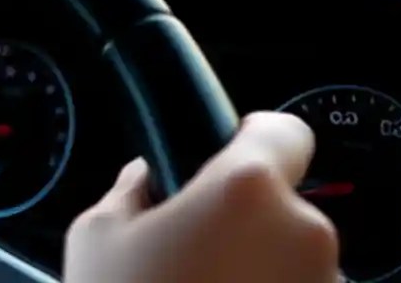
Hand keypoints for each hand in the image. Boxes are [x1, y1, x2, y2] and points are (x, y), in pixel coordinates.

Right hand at [64, 112, 339, 282]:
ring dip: (263, 277)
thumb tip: (149, 180)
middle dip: (245, 228)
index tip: (233, 156)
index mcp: (246, 190)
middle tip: (192, 262)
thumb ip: (132, 190)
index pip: (284, 131)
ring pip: (295, 265)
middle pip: (283, 209)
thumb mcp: (96, 239)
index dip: (253, 140)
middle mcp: (305, 235)